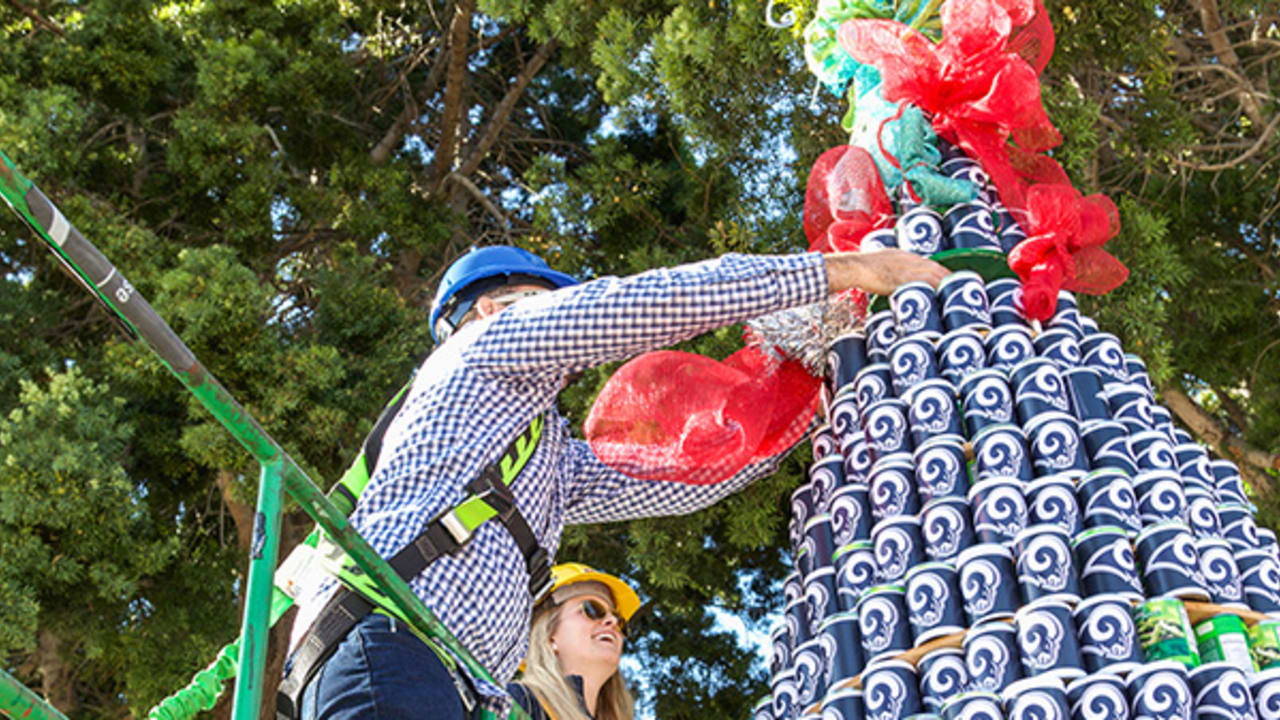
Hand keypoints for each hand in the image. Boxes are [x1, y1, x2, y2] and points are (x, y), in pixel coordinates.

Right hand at [824, 249, 949, 295]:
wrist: (855, 267)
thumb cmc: (862, 268)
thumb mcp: (880, 264)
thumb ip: (889, 272)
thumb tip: (891, 284)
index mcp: (903, 255)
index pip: (928, 262)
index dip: (940, 271)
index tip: (947, 278)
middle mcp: (909, 259)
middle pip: (936, 267)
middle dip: (948, 276)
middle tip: (958, 286)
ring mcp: (908, 268)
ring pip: (934, 273)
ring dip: (945, 282)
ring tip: (954, 292)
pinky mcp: (904, 278)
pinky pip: (925, 282)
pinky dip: (935, 287)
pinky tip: (941, 294)